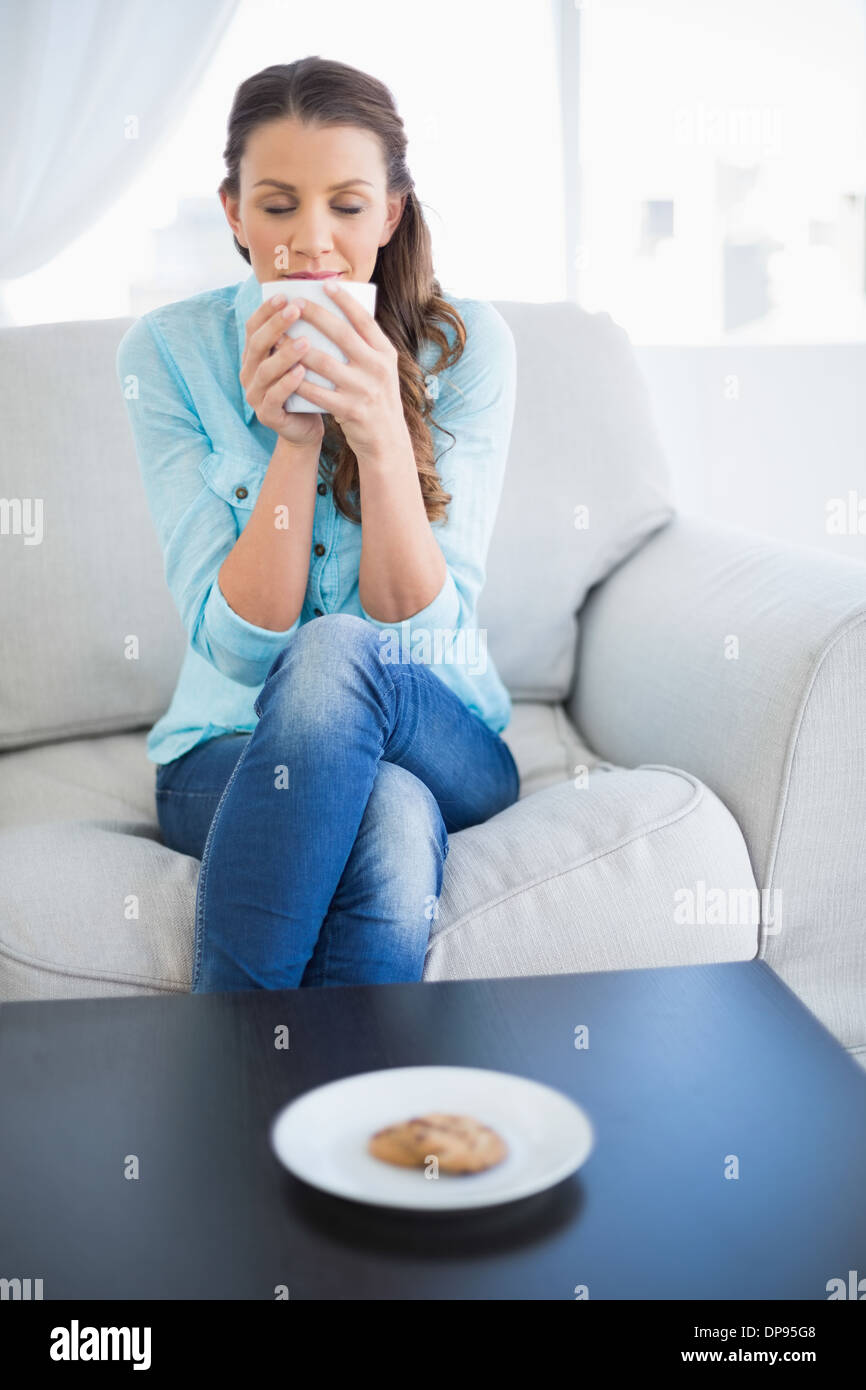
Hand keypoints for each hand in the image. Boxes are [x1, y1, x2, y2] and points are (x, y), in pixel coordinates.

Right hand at [240, 295, 323, 447]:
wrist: (305, 428)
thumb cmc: (306, 388)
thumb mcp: (301, 359)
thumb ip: (300, 335)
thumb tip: (318, 301)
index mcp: (254, 356)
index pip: (253, 327)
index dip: (266, 311)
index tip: (285, 295)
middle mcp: (249, 373)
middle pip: (257, 344)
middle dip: (276, 325)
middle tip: (296, 310)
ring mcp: (255, 395)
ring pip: (266, 370)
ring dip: (286, 354)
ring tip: (306, 341)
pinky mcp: (266, 415)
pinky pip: (274, 397)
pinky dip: (287, 384)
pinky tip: (302, 372)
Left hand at [290, 280, 405, 458]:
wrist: (387, 441)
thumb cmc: (377, 399)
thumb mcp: (382, 369)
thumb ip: (366, 346)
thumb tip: (338, 316)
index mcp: (386, 353)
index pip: (364, 320)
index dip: (345, 300)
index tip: (326, 285)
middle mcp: (377, 368)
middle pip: (341, 334)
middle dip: (315, 315)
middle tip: (294, 303)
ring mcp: (364, 389)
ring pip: (323, 362)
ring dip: (297, 346)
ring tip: (279, 335)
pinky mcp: (350, 410)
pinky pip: (317, 391)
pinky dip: (298, 380)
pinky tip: (282, 370)